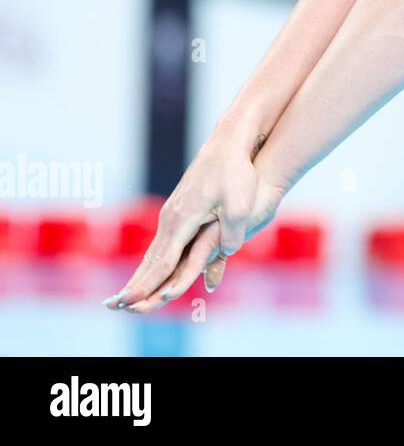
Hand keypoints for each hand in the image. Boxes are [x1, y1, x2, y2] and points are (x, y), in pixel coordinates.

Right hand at [103, 134, 285, 312]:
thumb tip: (227, 252)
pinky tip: (149, 271)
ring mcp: (172, 213)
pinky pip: (163, 242)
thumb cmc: (236, 172)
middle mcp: (171, 218)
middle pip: (151, 259)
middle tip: (113, 307)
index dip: (149, 284)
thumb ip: (232, 233)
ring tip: (124, 296)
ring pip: (155, 251)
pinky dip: (153, 261)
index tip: (131, 303)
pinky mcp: (178, 210)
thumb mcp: (240, 204)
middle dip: (135, 285)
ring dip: (141, 274)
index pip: (164, 260)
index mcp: (182, 219)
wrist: (228, 144)